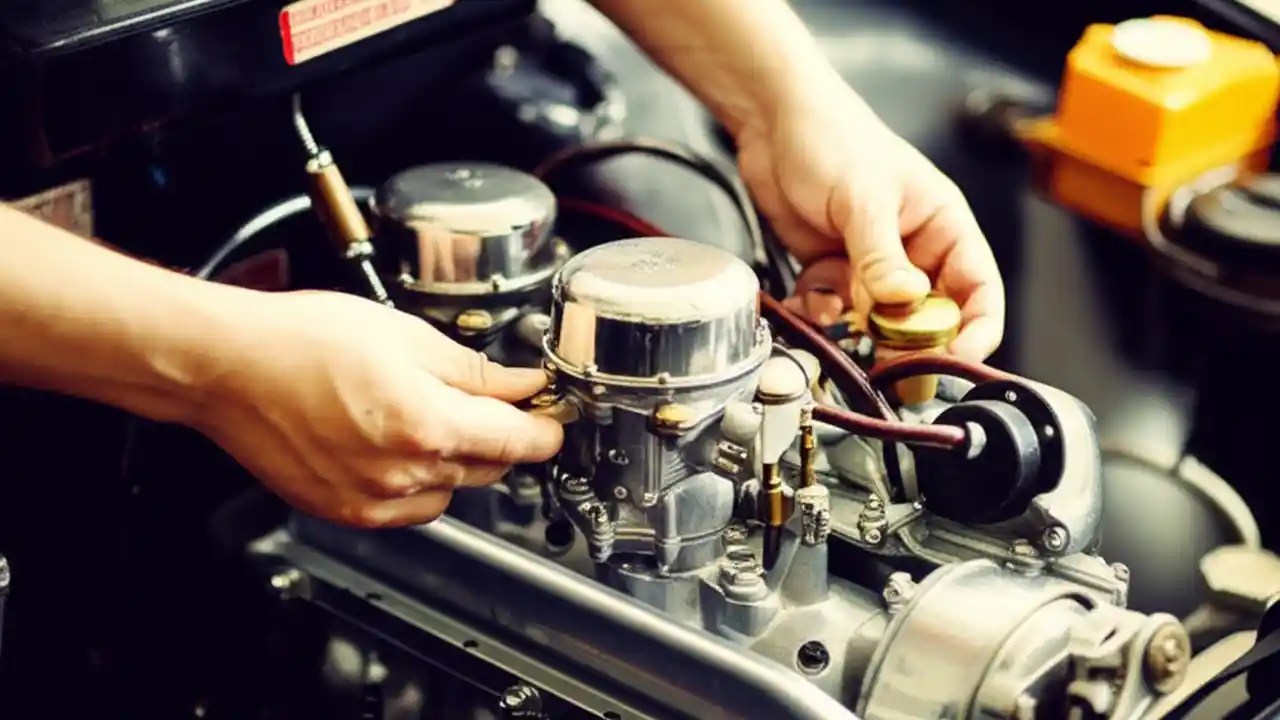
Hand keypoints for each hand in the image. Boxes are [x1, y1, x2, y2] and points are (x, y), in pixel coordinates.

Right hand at [192, 291, 562, 527]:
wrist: (227, 368)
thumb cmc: (301, 341)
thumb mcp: (406, 337)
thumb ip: (475, 371)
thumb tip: (523, 384)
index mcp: (427, 424)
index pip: (520, 443)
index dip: (544, 427)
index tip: (551, 415)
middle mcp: (403, 473)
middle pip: (490, 467)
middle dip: (496, 434)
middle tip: (481, 398)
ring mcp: (374, 500)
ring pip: (452, 490)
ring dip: (455, 459)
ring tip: (416, 412)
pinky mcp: (347, 512)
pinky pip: (410, 507)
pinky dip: (418, 480)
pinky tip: (391, 440)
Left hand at [736, 82, 1004, 360]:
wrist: (772, 121)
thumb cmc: (833, 135)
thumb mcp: (862, 196)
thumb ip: (880, 255)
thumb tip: (902, 302)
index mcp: (943, 227)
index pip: (978, 292)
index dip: (973, 332)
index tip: (953, 361)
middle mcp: (913, 252)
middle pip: (927, 320)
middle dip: (903, 341)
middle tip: (881, 356)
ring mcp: (871, 265)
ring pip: (874, 322)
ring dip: (851, 327)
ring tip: (829, 308)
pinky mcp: (832, 269)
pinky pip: (834, 311)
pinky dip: (819, 313)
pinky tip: (804, 298)